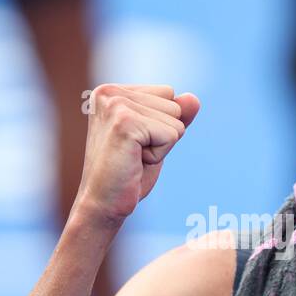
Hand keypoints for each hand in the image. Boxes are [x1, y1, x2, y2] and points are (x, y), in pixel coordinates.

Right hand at [72, 84, 200, 226]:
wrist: (102, 205)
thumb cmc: (127, 174)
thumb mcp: (156, 138)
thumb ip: (174, 116)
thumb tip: (194, 98)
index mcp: (111, 91)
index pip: (168, 93)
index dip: (160, 124)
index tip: (134, 143)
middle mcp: (109, 92)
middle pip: (174, 105)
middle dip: (162, 135)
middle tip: (133, 155)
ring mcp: (115, 105)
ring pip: (175, 120)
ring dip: (161, 147)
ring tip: (132, 158)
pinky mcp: (125, 122)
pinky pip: (171, 135)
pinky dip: (159, 155)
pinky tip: (134, 163)